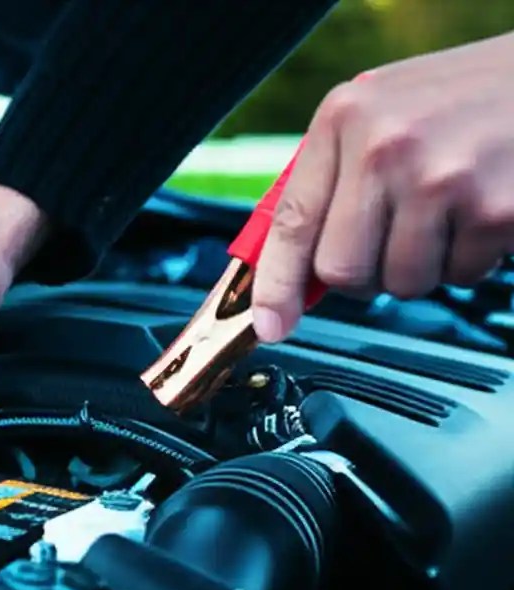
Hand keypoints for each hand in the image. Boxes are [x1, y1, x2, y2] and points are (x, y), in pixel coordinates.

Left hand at [252, 32, 513, 342]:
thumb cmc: (463, 96)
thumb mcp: (381, 114)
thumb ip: (335, 179)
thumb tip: (297, 269)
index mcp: (345, 118)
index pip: (290, 221)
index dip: (274, 285)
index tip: (269, 324)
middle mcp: (385, 147)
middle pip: (343, 270)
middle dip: (364, 275)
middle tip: (392, 240)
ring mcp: (441, 179)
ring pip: (403, 282)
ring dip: (424, 265)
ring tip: (447, 213)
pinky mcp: (495, 210)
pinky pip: (461, 274)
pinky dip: (471, 257)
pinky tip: (481, 209)